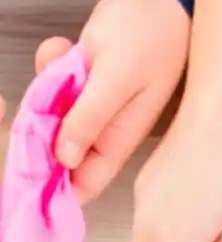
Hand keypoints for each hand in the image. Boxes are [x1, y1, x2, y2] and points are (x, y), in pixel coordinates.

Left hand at [36, 0, 189, 203]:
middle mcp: (106, 126)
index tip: (30, 181)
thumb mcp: (117, 77)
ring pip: (52, 113)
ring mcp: (94, 103)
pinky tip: (66, 48)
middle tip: (44, 97)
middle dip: (42, 126)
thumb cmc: (151, 35)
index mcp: (121, 136)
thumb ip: (91, 117)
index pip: (87, 180)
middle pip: (60, 147)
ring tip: (65, 58)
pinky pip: (54, 85)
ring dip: (46, 90)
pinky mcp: (85, 82)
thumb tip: (66, 158)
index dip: (59, 187)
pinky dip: (51, 66)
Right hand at [132, 86, 221, 241]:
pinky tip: (192, 195)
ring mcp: (140, 205)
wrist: (216, 122)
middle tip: (211, 234)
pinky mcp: (139, 182)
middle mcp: (148, 230)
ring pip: (148, 240)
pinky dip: (165, 217)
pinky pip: (147, 214)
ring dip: (171, 239)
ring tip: (202, 215)